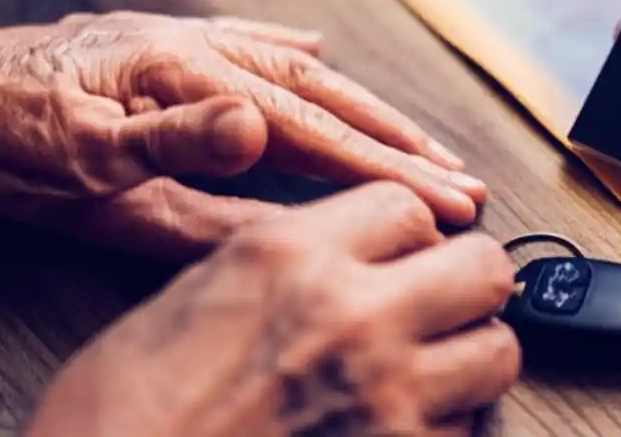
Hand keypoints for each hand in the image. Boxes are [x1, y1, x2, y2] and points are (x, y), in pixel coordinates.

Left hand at [0, 11, 484, 257]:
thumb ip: (178, 146)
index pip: (311, 132)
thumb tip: (264, 125)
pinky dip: (292, 53)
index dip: (387, 168)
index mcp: (188, 75)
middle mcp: (199, 47)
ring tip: (420, 134)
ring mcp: (184, 42)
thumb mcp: (81, 161)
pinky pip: (246, 43)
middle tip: (465, 176)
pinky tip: (320, 51)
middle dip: (400, 141)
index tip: (451, 197)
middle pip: (324, 99)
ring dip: (364, 107)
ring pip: (298, 74)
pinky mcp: (163, 47)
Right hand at [25, 182, 519, 436]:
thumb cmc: (122, 414)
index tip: (403, 252)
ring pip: (498, 352)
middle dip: (467, 279)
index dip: (408, 230)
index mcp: (287, 256)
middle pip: (483, 267)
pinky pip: (469, 432)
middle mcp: (350, 316)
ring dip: (470, 356)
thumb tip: (343, 257)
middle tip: (442, 300)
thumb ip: (285, 262)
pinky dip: (447, 426)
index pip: (407, 205)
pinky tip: (403, 425)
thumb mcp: (193, 298)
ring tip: (432, 366)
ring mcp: (384, 397)